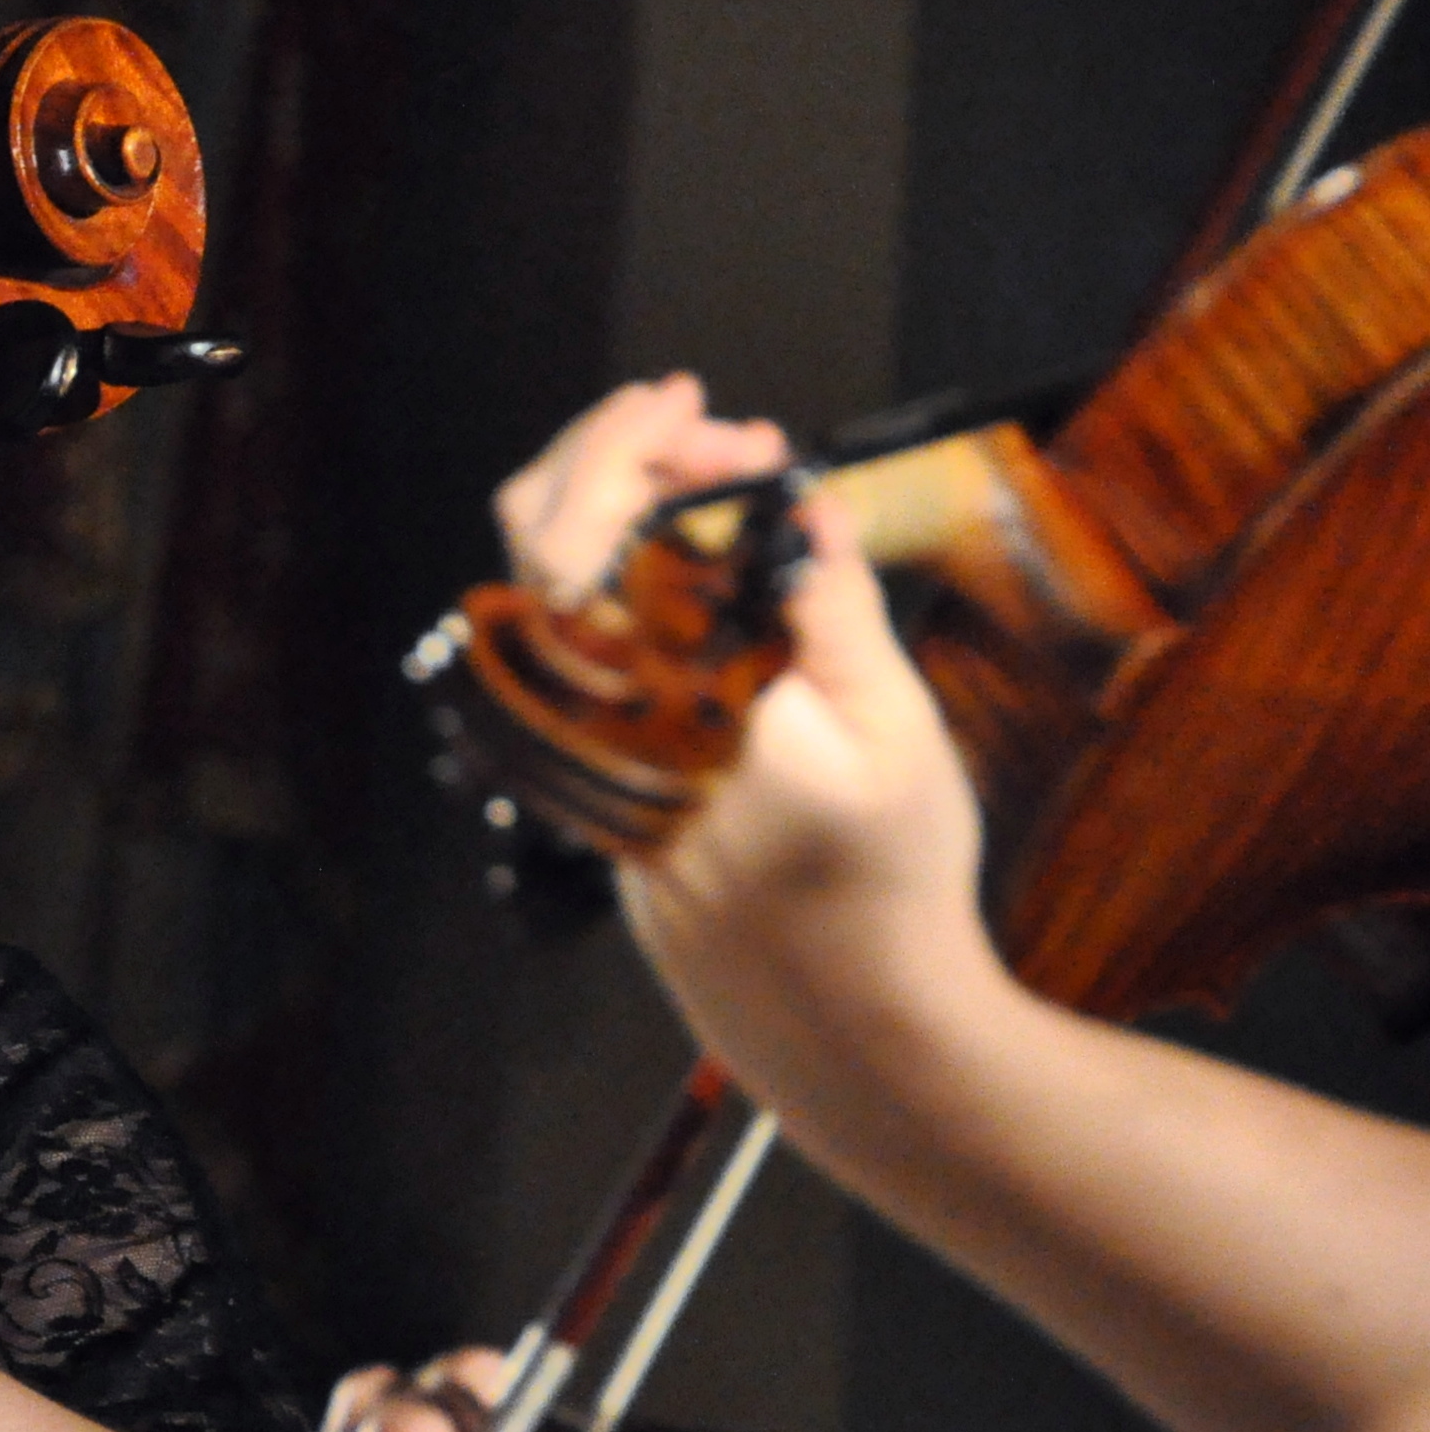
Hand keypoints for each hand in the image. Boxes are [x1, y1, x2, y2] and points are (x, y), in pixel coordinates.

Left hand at [497, 376, 1001, 1103]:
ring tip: (717, 484)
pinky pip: (576, 656)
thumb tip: (793, 505)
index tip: (700, 410)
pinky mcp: (589, 791)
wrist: (846, 1021)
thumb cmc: (889, 881)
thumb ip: (830, 609)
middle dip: (616, 458)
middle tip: (712, 428)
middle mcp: (596, 731)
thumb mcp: (893, 731)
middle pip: (538, 548)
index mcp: (664, 701)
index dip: (630, 449)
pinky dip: (621, 587)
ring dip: (618, 519)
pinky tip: (699, 571)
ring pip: (547, 602)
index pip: (587, 536)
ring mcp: (579, 764)